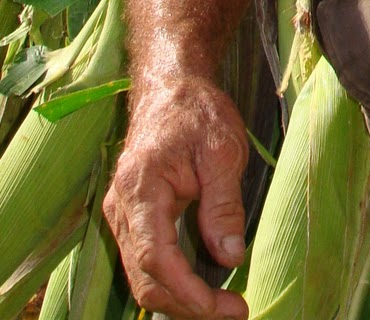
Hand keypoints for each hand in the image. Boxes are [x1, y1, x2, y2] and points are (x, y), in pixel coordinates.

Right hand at [104, 73, 250, 318]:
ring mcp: (122, 214)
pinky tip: (202, 288)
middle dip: (187, 305)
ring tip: (223, 306)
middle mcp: (122, 207)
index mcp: (141, 188)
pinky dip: (172, 282)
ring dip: (180, 299)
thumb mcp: (222, 150)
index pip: (156, 258)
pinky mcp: (132, 217)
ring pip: (143, 276)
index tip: (221, 308)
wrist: (171, 86)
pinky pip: (146, 261)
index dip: (187, 291)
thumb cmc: (198, 111)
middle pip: (145, 278)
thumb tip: (230, 257)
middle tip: (234, 311)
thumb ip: (223, 203)